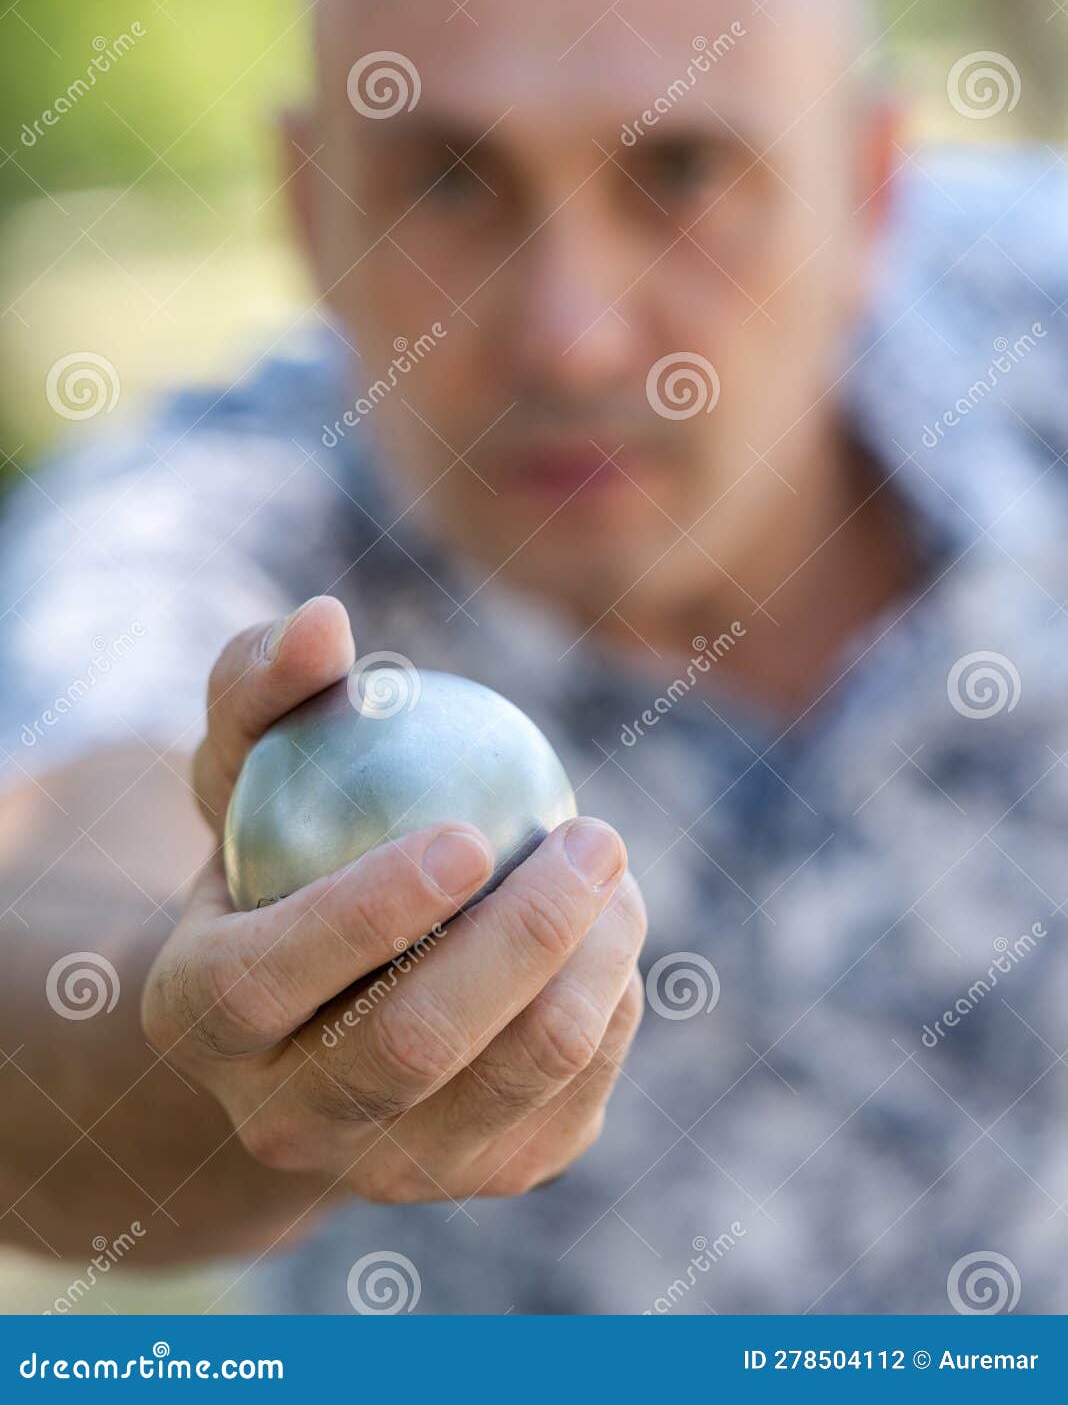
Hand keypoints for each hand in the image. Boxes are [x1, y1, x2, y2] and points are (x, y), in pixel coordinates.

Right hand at [143, 597, 645, 1202]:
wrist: (314, 1001)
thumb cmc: (276, 844)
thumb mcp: (243, 759)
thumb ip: (263, 683)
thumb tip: (325, 620)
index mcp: (201, 1016)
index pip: (276, 979)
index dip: (372, 914)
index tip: (469, 832)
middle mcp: (283, 1120)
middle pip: (414, 1048)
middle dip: (522, 938)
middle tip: (595, 838)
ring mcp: (389, 1167)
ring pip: (516, 1081)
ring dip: (592, 965)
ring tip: (613, 870)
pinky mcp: (488, 1176)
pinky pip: (574, 1098)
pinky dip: (612, 1002)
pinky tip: (606, 930)